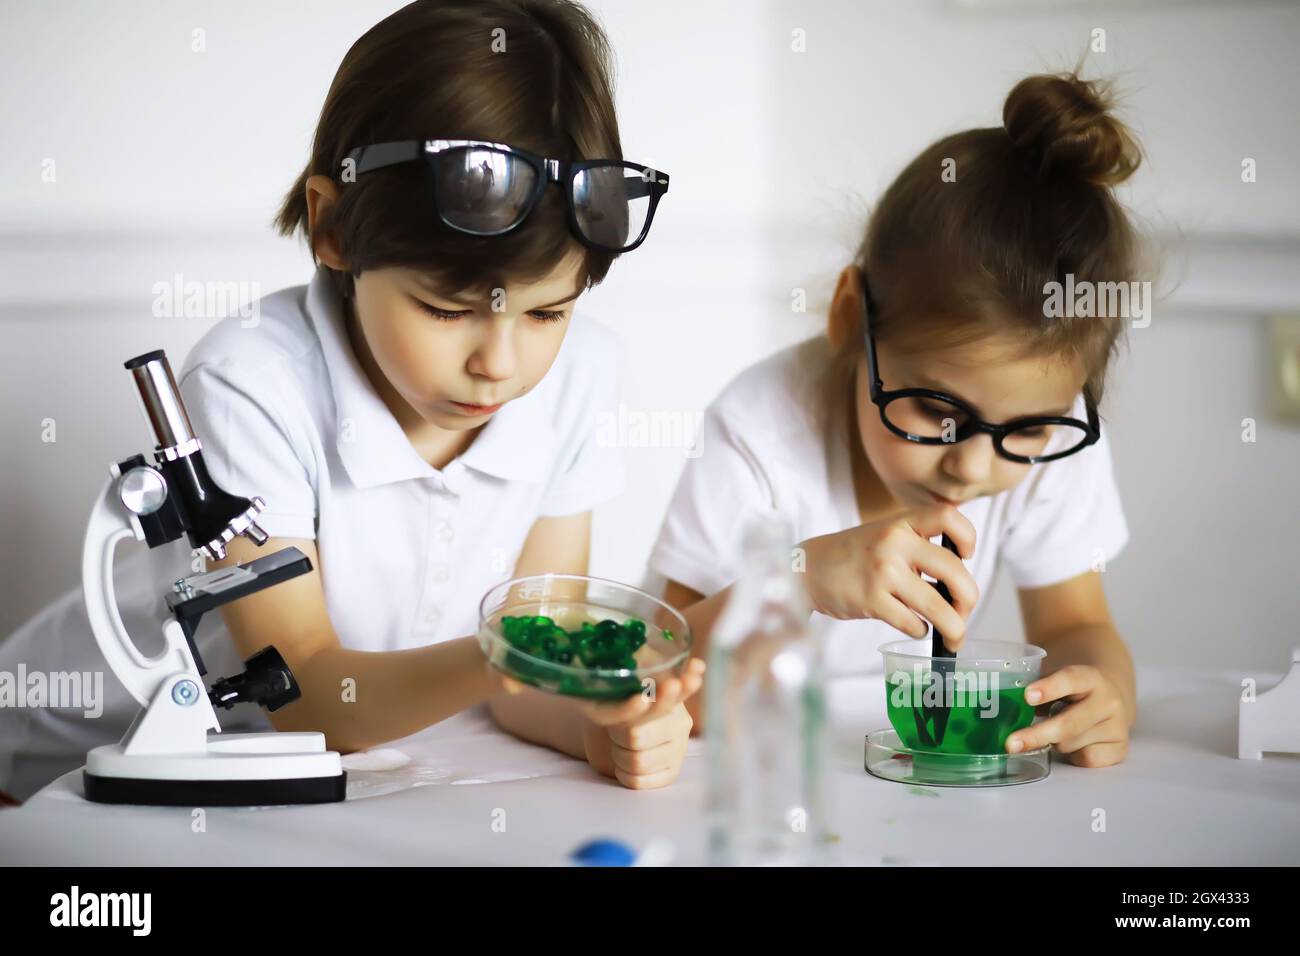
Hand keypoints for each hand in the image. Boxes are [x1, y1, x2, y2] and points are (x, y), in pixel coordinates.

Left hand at [579, 658, 705, 789]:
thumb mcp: (620, 687)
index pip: (673, 694)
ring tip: (619, 745)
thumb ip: (633, 672)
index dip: (674, 690)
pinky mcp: (671, 773)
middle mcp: (680, 722)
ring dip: (618, 754)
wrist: (610, 735)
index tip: (667, 686)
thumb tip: (680, 662)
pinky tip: (624, 763)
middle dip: (617, 735)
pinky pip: (638, 780)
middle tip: (615, 729)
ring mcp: (679, 749)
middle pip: (636, 736)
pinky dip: (623, 773)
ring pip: (637, 761)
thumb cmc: (616, 706)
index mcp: (672, 693)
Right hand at [798, 503, 978, 650]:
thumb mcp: (885, 536)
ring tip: (954, 636)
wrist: (807, 568)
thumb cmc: (852, 556)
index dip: (968, 537)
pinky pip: (912, 623)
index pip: (948, 517)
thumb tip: (958, 584)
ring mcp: (883, 573)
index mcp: (901, 523)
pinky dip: (921, 631)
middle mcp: (894, 544)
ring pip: (937, 606)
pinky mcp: (871, 600)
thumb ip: (918, 547)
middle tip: (966, 612)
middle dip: (969, 599)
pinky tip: (916, 627)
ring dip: (954, 627)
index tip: (967, 556)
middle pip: (954, 571)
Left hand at [1006, 664, 1129, 767]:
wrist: (1113, 696)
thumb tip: (1003, 711)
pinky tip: (1074, 743)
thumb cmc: (1073, 690)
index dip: (1048, 688)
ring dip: (1053, 743)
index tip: (1027, 696)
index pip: (1069, 680)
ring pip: (1070, 744)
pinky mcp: (1120, 748)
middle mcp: (1108, 701)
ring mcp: (1117, 726)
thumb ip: (1037, 691)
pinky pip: (1084, 759)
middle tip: (1011, 743)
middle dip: (1037, 735)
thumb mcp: (1058, 682)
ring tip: (1055, 731)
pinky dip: (1072, 755)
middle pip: (1068, 724)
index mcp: (1090, 677)